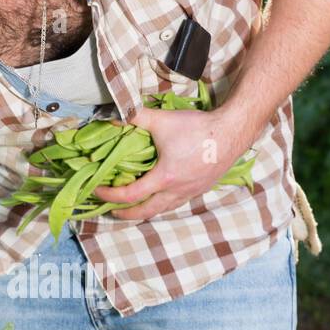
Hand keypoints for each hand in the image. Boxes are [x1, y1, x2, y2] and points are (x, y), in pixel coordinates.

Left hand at [92, 104, 248, 221]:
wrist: (232, 131)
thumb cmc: (197, 128)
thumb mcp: (162, 120)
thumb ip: (136, 117)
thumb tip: (114, 115)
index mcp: (164, 178)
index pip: (130, 194)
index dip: (110, 195)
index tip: (98, 191)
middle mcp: (177, 191)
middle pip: (147, 211)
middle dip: (127, 214)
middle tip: (113, 211)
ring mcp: (191, 192)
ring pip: (164, 209)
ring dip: (147, 210)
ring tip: (136, 207)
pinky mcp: (201, 188)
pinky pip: (178, 202)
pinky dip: (164, 203)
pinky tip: (162, 196)